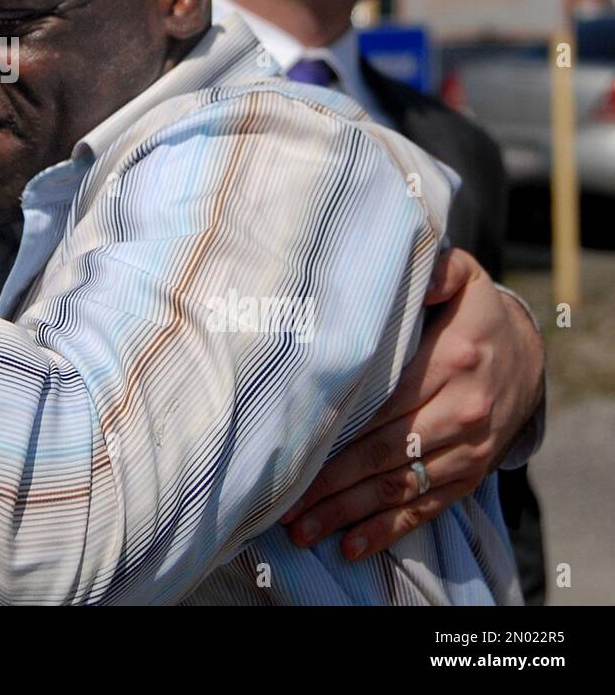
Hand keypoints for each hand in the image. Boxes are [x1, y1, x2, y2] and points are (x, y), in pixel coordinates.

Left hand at [280, 247, 543, 559]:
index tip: (293, 447)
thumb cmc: (475, 312)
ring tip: (303, 531)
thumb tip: (417, 267)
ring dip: (349, 514)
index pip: (385, 403)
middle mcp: (460, 412)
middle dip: (332, 482)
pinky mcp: (468, 475)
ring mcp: (466, 450)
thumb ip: (434, 269)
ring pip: (399, 488)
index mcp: (451, 362)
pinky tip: (351, 546)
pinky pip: (426, 508)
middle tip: (284, 504)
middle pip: (384, 453)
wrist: (528, 353)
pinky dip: (388, 531)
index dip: (339, 430)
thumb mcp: (462, 277)